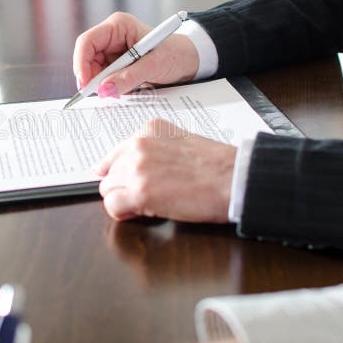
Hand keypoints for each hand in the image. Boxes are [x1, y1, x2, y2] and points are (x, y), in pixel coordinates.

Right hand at [73, 12, 198, 96]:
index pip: (88, 42)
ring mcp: (114, 51)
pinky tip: (126, 89)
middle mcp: (112, 36)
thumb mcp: (154, 66)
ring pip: (95, 70)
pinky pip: (105, 78)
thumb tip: (104, 90)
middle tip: (103, 94)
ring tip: (123, 90)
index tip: (85, 83)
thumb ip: (128, 78)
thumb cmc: (176, 54)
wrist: (190, 61)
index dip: (81, 63)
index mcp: (119, 26)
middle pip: (87, 58)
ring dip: (104, 84)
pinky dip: (112, 87)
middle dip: (93, 78)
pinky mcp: (117, 64)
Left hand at [96, 119, 235, 222]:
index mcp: (149, 129)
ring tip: (148, 204)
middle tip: (145, 196)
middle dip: (123, 186)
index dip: (122, 171)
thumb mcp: (181, 143)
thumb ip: (157, 150)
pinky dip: (123, 213)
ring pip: (108, 189)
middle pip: (110, 172)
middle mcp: (138, 144)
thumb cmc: (217, 165)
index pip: (116, 152)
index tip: (127, 181)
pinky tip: (140, 212)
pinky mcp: (140, 193)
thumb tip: (140, 168)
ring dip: (124, 199)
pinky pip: (113, 206)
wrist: (234, 179)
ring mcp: (136, 168)